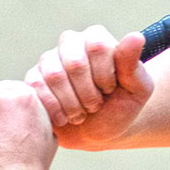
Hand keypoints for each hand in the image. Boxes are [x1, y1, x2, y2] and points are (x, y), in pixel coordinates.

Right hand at [24, 26, 154, 149]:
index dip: (104, 75)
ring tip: (81, 114)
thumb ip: (133, 64)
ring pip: (54, 76)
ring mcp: (48, 60)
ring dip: (72, 103)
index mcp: (96, 38)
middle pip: (75, 62)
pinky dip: (54, 109)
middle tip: (95, 105)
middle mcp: (70, 43)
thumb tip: (135, 37)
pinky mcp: (33, 79)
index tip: (110, 90)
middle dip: (88, 93)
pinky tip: (65, 118)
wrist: (97, 133)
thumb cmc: (120, 108)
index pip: (97, 46)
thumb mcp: (136, 90)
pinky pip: (37, 89)